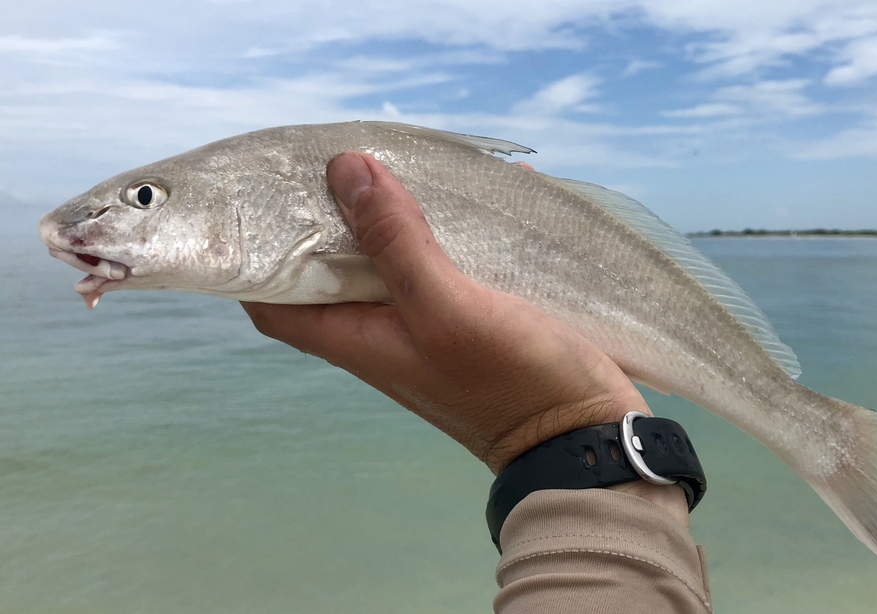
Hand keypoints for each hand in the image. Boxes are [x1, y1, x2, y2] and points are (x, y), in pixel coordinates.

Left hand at [242, 153, 651, 473]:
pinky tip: (486, 191)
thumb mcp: (447, 307)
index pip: (273, 300)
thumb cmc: (508, 380)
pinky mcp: (473, 316)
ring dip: (400, 214)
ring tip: (413, 160)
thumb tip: (345, 167)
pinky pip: (449, 261)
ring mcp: (429, 324)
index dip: (256, 252)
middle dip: (334, 213)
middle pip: (333, 268)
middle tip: (347, 155)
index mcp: (357, 338)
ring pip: (393, 259)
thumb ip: (396, 242)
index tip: (263, 195)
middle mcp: (382, 331)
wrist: (584, 435)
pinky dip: (456, 226)